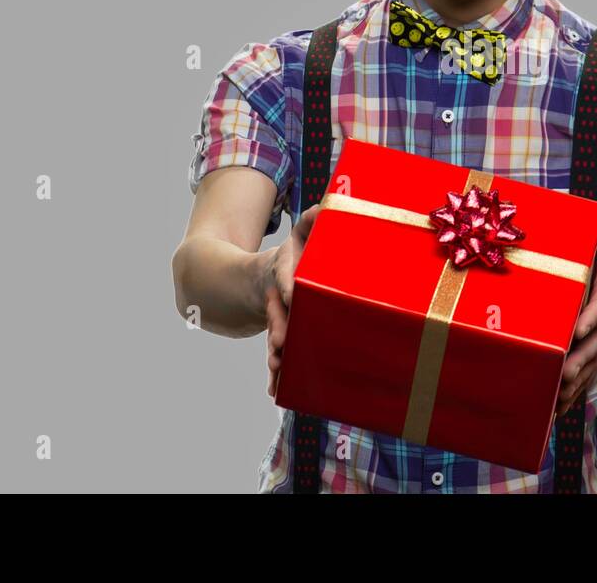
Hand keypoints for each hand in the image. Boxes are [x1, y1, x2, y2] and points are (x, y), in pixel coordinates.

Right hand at [264, 204, 321, 398]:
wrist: (270, 273)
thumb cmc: (299, 251)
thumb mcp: (304, 231)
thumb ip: (313, 219)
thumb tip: (326, 206)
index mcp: (286, 270)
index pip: (286, 276)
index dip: (287, 285)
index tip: (290, 294)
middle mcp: (280, 295)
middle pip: (279, 312)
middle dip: (279, 328)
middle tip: (279, 343)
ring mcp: (280, 317)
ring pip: (278, 337)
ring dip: (276, 355)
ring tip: (276, 371)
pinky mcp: (285, 333)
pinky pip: (281, 353)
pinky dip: (279, 371)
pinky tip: (275, 390)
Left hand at [556, 213, 596, 415]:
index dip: (591, 320)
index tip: (577, 330)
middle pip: (594, 346)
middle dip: (579, 362)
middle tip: (562, 374)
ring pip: (590, 367)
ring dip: (574, 385)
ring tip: (556, 399)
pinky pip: (587, 377)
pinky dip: (573, 395)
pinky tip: (557, 411)